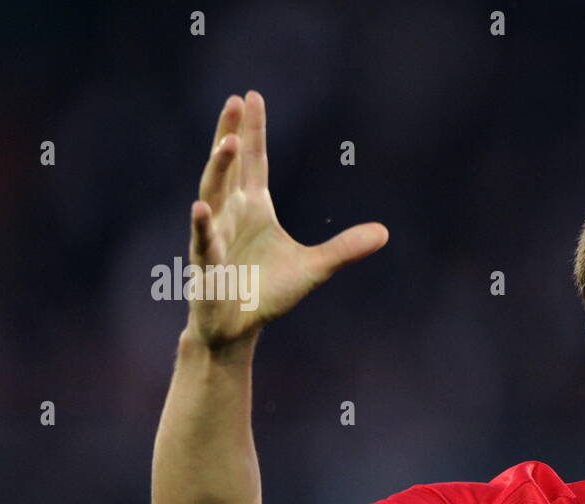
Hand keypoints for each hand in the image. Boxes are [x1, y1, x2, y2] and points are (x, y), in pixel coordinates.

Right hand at [186, 92, 388, 347]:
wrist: (237, 327)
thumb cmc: (267, 292)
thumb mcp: (315, 269)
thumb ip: (345, 248)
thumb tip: (385, 232)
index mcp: (253, 208)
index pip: (254, 163)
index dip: (254, 130)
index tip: (251, 95)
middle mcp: (230, 214)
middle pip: (230, 168)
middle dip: (232, 134)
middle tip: (236, 102)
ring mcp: (214, 236)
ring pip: (213, 195)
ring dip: (220, 169)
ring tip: (229, 142)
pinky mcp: (206, 265)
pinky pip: (203, 241)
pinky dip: (202, 225)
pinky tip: (199, 207)